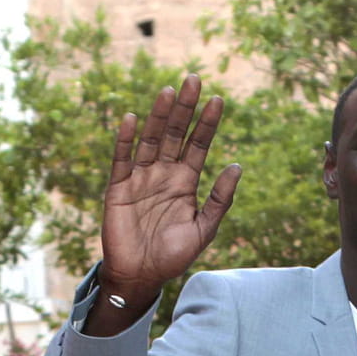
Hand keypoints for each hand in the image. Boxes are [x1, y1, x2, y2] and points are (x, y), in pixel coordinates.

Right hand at [88, 76, 239, 332]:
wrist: (142, 276)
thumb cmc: (174, 255)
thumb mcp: (204, 229)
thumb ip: (220, 200)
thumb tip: (237, 167)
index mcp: (185, 181)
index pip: (198, 144)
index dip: (207, 123)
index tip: (218, 99)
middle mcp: (163, 174)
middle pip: (175, 134)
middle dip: (184, 109)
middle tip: (194, 79)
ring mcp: (140, 178)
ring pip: (150, 140)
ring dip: (158, 116)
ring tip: (169, 92)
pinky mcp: (119, 188)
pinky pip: (122, 159)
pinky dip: (127, 140)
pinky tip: (133, 119)